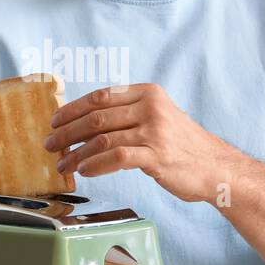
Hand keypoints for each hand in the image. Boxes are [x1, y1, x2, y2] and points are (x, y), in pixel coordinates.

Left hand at [45, 82, 243, 203]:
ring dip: (76, 153)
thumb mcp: (157, 116)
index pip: (100, 96)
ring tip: (63, 163)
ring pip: (102, 140)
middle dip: (67, 132)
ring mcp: (154, 131)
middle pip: (96, 117)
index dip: (72, 109)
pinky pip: (116, 158)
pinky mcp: (157, 156)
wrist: (214, 166)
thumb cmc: (181, 145)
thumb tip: (84, 123)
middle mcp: (150, 107)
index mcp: (147, 92)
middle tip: (50, 144)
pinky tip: (84, 171)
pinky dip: (95, 164)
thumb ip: (127, 114)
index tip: (54, 121)